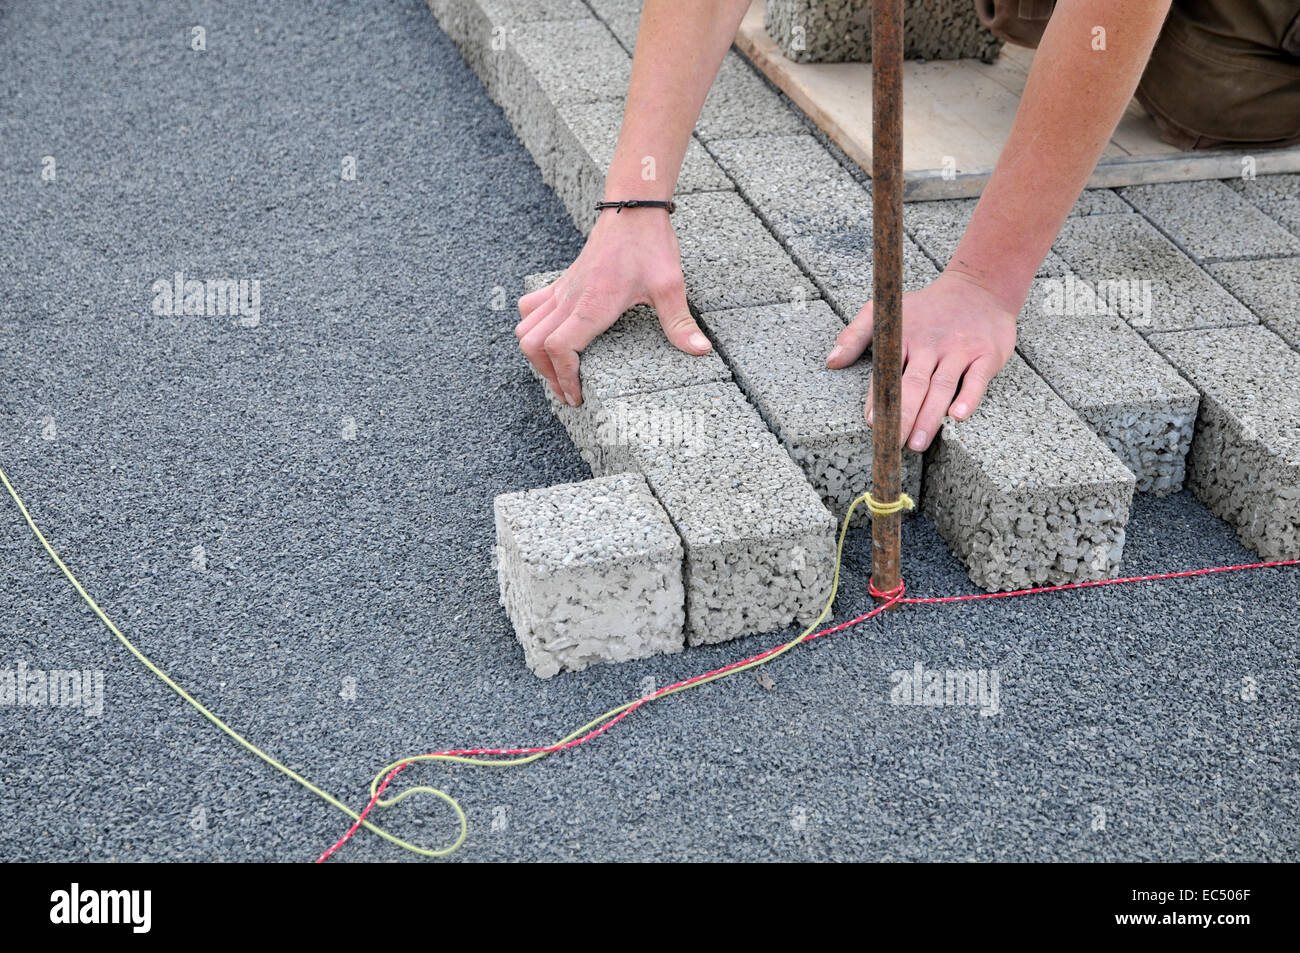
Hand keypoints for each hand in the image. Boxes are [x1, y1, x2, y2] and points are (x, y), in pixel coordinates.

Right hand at [515, 209, 711, 405]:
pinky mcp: (563, 281)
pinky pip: (532, 307)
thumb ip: (679, 322)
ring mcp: (563, 289)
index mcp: (592, 305)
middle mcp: (570, 298)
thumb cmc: (649, 243)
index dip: (563, 377)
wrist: (633, 207)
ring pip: (526, 326)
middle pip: (532, 343)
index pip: (559, 348)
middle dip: (546, 374)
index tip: (577, 395)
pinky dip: (534, 326)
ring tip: (557, 371)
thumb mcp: (670, 285)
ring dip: (535, 352)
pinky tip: (553, 336)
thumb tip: (700, 350)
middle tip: (567, 391)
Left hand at [825, 270, 1017, 450]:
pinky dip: (969, 397)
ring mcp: (959, 350)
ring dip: (930, 417)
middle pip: (914, 385)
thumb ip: (855, 335)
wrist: (979, 288)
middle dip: (903, 416)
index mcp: (904, 338)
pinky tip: (958, 416)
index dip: (879, 398)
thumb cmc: (927, 308)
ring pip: (942, 386)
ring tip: (918, 443)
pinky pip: (977, 379)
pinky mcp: (986, 354)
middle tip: (894, 444)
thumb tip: (831, 362)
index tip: (871, 422)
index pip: (887, 372)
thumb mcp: (886, 311)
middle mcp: (931, 345)